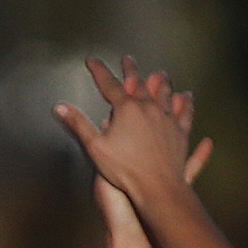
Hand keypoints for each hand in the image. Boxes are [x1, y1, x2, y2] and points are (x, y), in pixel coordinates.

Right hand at [55, 57, 211, 203]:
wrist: (158, 187)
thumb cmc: (125, 170)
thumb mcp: (95, 147)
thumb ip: (78, 124)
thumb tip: (60, 107)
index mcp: (127, 109)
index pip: (109, 84)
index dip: (99, 71)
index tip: (92, 61)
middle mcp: (149, 108)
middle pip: (139, 83)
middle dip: (131, 70)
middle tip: (128, 59)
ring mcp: (167, 119)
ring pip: (165, 93)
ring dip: (161, 82)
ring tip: (160, 74)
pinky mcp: (180, 132)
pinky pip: (185, 113)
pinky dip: (186, 103)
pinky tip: (188, 98)